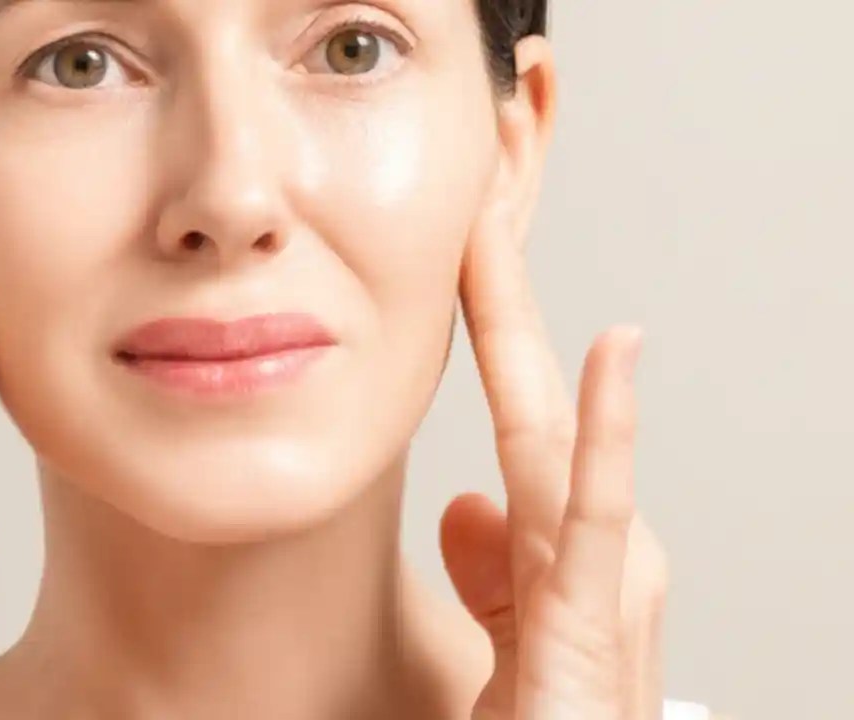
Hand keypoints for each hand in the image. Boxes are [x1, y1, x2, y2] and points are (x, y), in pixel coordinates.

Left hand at [440, 232, 668, 718]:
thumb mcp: (515, 633)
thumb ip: (499, 570)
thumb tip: (473, 501)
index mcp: (565, 545)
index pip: (521, 408)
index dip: (492, 317)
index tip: (459, 239)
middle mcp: (595, 545)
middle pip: (536, 393)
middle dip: (500, 288)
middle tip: (478, 179)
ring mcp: (603, 575)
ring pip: (554, 425)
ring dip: (520, 320)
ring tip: (486, 222)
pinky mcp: (595, 621)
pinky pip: (601, 512)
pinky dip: (609, 428)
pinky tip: (615, 351)